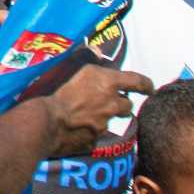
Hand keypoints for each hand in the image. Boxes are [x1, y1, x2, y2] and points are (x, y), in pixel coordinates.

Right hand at [33, 63, 151, 156]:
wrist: (43, 122)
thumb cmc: (52, 89)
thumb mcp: (68, 66)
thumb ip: (84, 57)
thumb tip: (95, 51)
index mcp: (107, 83)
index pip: (137, 81)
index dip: (145, 84)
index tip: (150, 88)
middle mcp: (110, 104)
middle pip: (126, 104)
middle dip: (120, 103)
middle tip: (109, 101)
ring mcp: (103, 125)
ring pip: (109, 120)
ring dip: (102, 117)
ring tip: (84, 114)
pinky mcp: (92, 142)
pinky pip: (93, 136)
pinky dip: (87, 132)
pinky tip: (72, 129)